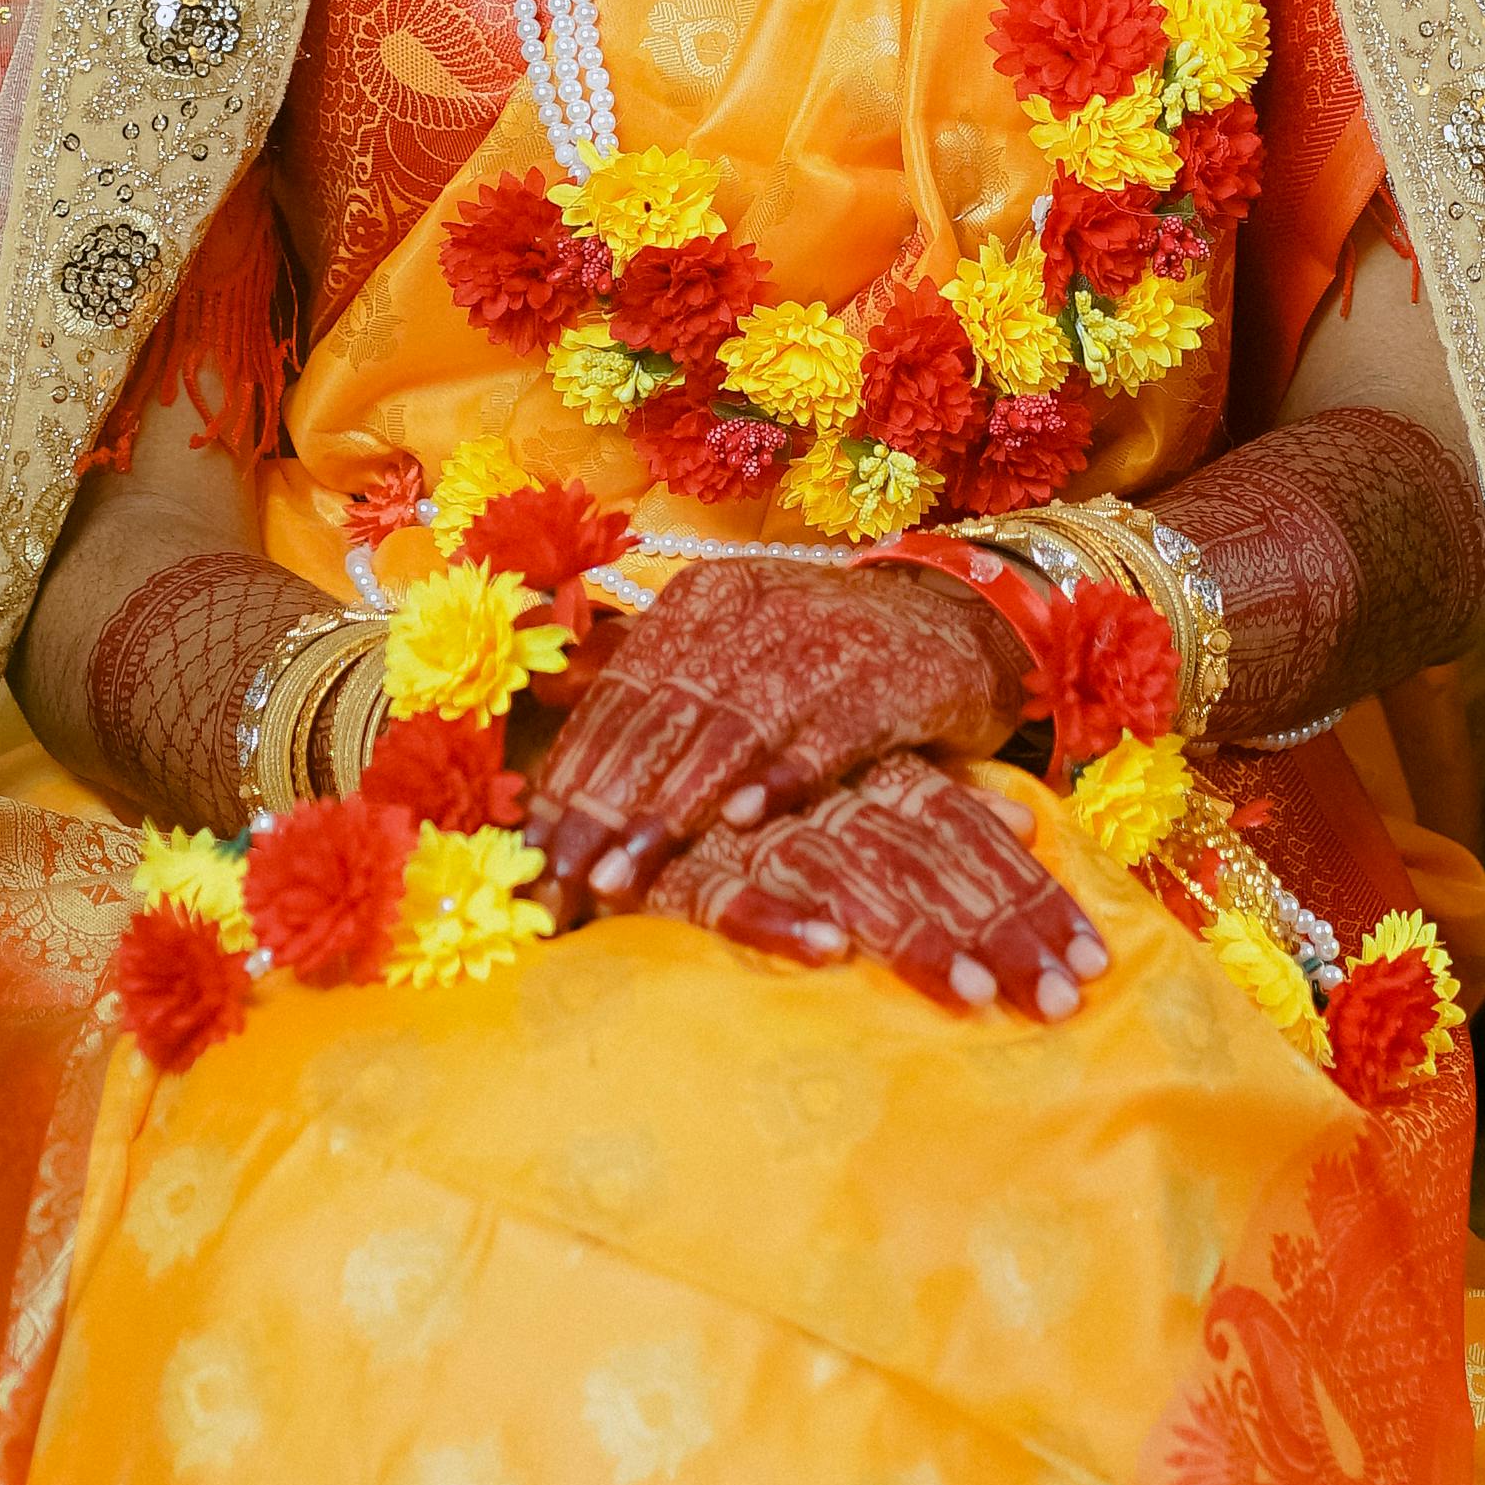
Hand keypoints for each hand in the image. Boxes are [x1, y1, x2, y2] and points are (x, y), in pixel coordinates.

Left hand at [522, 558, 1029, 920]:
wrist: (955, 621)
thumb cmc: (824, 651)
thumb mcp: (732, 643)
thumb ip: (644, 665)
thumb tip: (542, 682)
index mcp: (703, 603)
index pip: (619, 693)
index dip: (570, 775)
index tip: (530, 852)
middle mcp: (754, 612)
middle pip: (661, 717)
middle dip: (602, 808)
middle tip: (558, 881)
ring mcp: (823, 644)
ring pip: (730, 730)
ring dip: (671, 806)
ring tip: (623, 873)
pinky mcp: (889, 682)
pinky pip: (826, 734)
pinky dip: (783, 775)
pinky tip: (743, 819)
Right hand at [647, 752, 1105, 1019]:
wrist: (613, 753)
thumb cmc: (743, 785)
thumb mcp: (846, 779)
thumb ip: (929, 791)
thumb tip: (1024, 815)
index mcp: (867, 772)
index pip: (969, 838)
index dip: (1031, 897)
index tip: (1094, 963)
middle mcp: (821, 796)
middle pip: (931, 863)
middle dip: (999, 931)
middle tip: (1059, 1001)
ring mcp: (751, 827)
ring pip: (850, 876)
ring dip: (913, 937)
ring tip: (973, 998)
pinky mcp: (675, 861)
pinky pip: (730, 890)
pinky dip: (779, 916)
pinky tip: (828, 952)